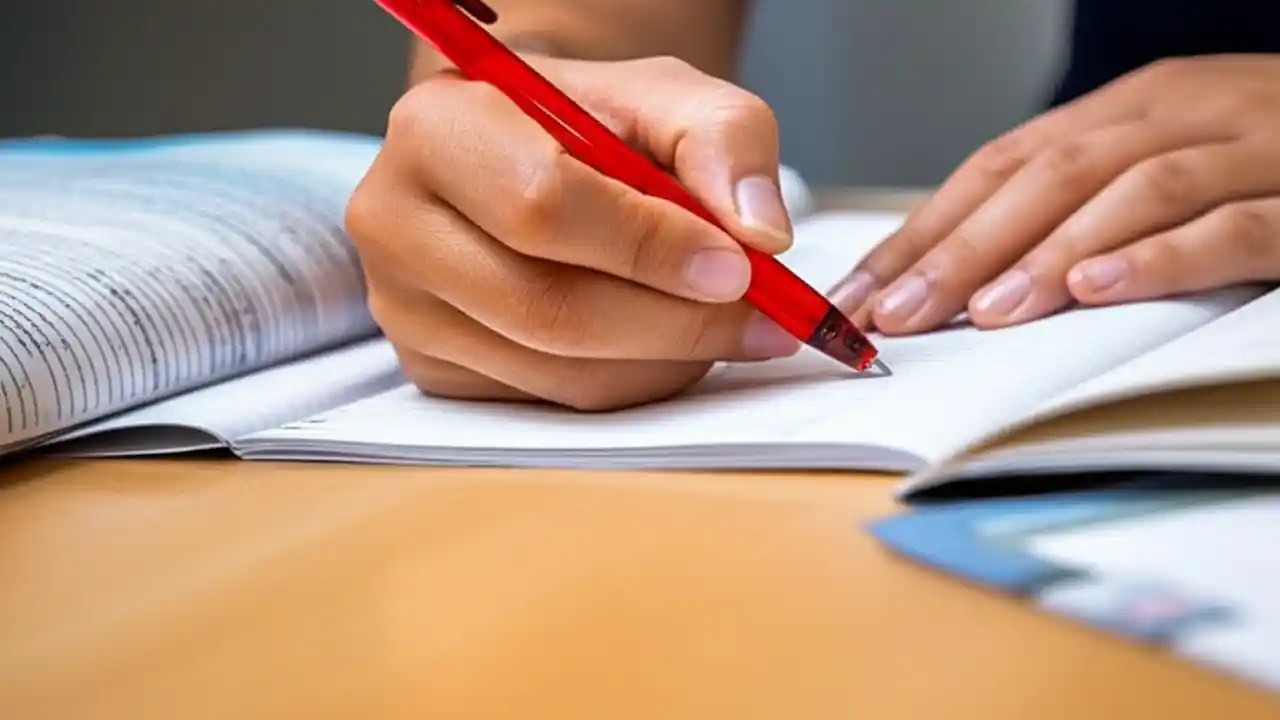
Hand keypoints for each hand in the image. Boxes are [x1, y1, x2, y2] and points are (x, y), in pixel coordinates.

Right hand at [347, 56, 798, 410]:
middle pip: (548, 309)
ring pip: (558, 373)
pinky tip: (657, 339)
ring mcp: (403, 307)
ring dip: (664, 361)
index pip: (543, 206)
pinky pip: (550, 403)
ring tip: (718, 322)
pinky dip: (629, 383)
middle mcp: (394, 220)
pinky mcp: (430, 369)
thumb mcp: (668, 96)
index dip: (651, 248)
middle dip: (676, 323)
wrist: (529, 153)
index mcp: (436, 126)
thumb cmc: (591, 123)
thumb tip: (759, 235)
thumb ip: (726, 141)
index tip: (739, 267)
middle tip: (760, 320)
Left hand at [831, 55, 1279, 334]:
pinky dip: (1160, 256)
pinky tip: (1098, 290)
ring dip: (1045, 255)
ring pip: (1128, 190)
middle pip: (1046, 175)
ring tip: (982, 314)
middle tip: (895, 314)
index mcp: (1127, 109)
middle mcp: (1177, 113)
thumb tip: (961, 278)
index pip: (998, 166)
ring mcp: (1247, 147)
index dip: (923, 229)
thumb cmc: (1262, 160)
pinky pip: (1230, 223)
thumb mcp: (1157, 164)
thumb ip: (1075, 205)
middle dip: (960, 248)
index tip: (860, 295)